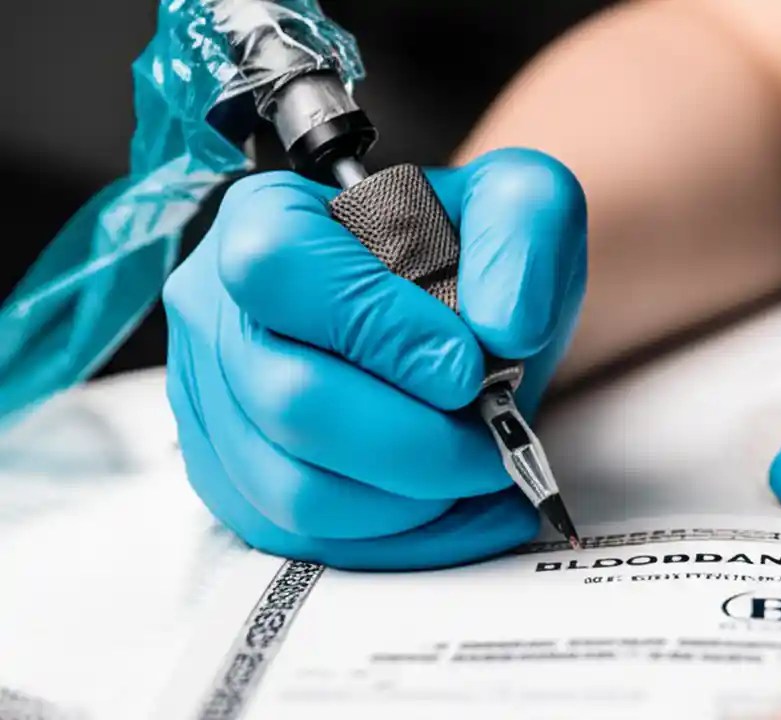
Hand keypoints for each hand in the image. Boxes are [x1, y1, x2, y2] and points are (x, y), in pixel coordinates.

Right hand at [164, 148, 586, 569]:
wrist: (464, 321)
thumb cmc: (477, 261)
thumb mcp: (524, 205)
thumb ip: (524, 234)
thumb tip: (505, 326)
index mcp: (267, 219)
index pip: (281, 268)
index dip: (380, 329)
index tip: (466, 368)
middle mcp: (218, 313)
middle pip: (290, 400)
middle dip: (416, 439)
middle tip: (491, 437)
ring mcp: (215, 405)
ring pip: (297, 488)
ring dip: (411, 496)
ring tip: (475, 470)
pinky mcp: (236, 481)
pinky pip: (305, 538)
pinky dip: (398, 537)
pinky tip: (456, 507)